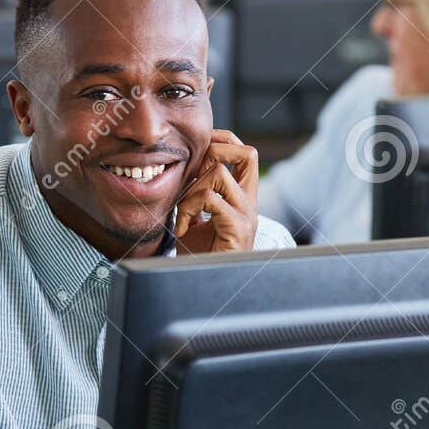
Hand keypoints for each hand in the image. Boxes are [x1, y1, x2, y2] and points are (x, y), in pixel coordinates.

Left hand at [174, 130, 258, 253]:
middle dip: (214, 152)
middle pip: (247, 153)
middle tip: (191, 174)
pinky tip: (182, 228)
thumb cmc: (198, 256)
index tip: (197, 150)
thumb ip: (194, 193)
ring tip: (182, 212)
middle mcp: (248, 204)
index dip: (223, 142)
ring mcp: (246, 216)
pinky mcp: (237, 228)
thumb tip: (180, 168)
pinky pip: (210, 198)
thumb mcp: (193, 216)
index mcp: (240, 199)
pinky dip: (189, 208)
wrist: (202, 286)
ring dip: (192, 188)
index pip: (243, 154)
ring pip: (220, 172)